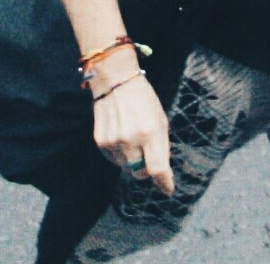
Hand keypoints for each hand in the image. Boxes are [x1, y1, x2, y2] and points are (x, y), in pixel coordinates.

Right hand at [93, 67, 174, 195]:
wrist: (115, 80)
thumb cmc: (143, 99)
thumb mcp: (160, 119)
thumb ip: (162, 146)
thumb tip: (162, 173)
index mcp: (150, 131)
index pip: (157, 169)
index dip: (164, 182)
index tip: (168, 189)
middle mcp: (130, 139)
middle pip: (140, 173)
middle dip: (147, 170)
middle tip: (148, 157)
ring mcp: (113, 141)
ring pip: (126, 168)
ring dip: (132, 160)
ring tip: (133, 138)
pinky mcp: (100, 141)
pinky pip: (113, 160)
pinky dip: (120, 154)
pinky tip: (121, 136)